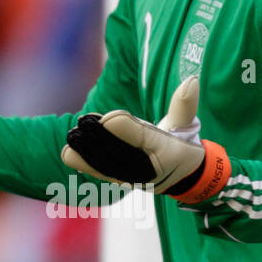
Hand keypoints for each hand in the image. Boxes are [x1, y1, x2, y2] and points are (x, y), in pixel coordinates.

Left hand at [61, 76, 229, 202]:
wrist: (183, 177)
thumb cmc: (182, 142)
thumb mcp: (187, 123)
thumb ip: (184, 105)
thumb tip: (191, 80)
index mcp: (170, 153)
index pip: (145, 139)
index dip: (127, 129)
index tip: (110, 118)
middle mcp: (152, 170)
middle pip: (123, 154)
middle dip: (101, 140)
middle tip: (81, 125)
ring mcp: (136, 179)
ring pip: (110, 166)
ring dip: (88, 153)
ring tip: (70, 138)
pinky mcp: (123, 182)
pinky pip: (104, 174)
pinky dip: (87, 165)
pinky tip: (69, 154)